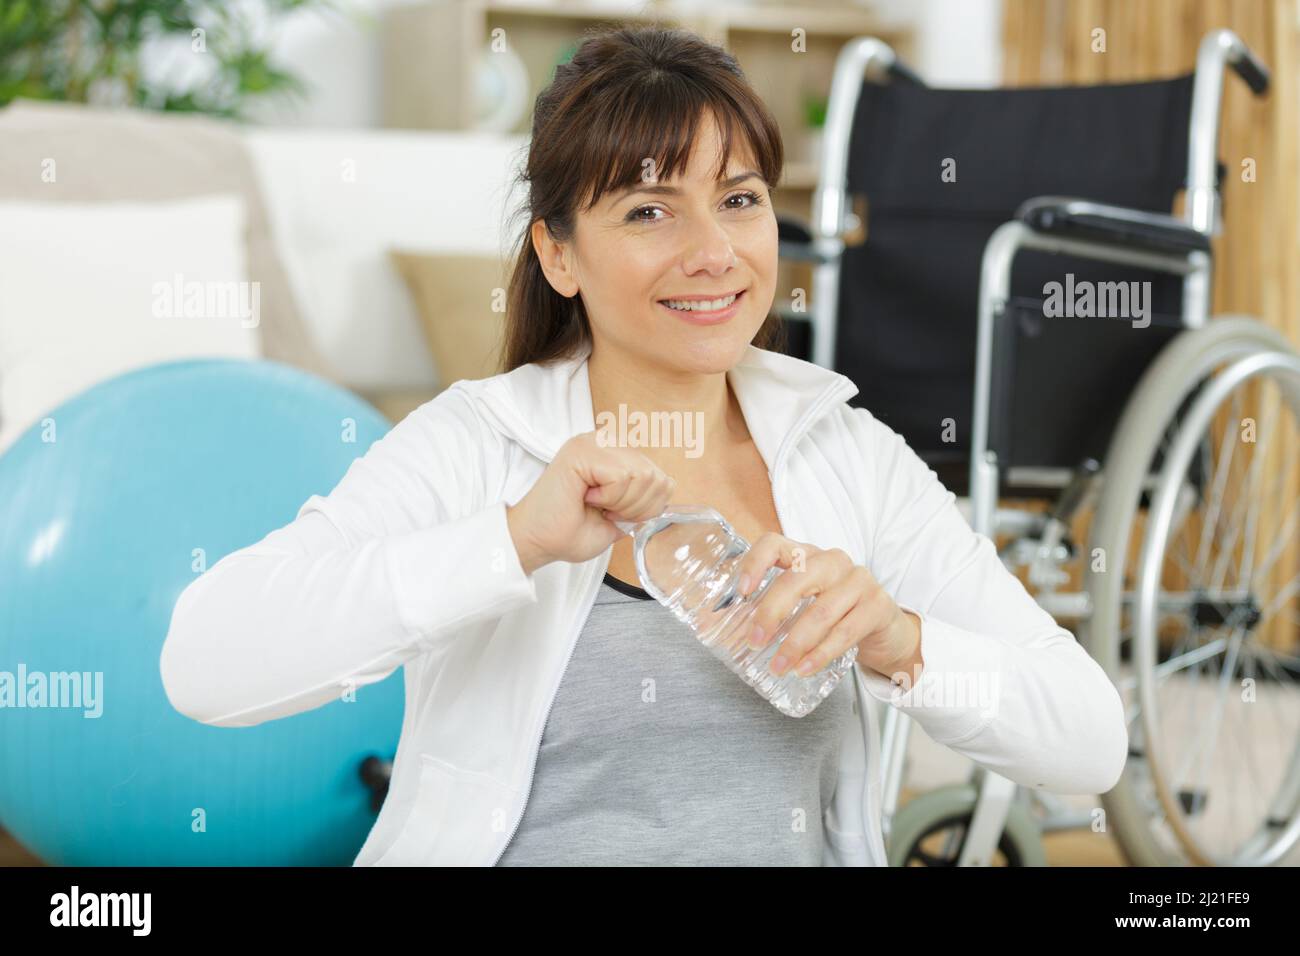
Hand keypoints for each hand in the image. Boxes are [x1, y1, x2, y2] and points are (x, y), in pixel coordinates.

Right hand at [506, 431, 675, 574]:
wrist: (536, 541)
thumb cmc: (568, 532)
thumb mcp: (621, 517)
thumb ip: (644, 499)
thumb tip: (667, 487)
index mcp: (616, 455)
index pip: (663, 479)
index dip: (647, 508)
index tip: (614, 514)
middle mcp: (606, 442)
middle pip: (657, 478)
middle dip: (635, 508)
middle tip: (604, 511)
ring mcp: (594, 442)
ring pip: (642, 476)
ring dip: (621, 503)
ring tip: (594, 504)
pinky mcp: (583, 450)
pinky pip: (622, 477)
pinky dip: (609, 498)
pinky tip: (587, 497)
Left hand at [733, 533, 922, 682]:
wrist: (884, 628)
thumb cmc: (832, 612)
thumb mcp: (799, 604)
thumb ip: (762, 610)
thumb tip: (706, 625)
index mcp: (805, 554)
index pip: (775, 544)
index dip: (755, 563)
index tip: (741, 591)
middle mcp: (831, 561)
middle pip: (797, 579)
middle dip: (771, 612)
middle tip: (755, 641)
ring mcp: (857, 580)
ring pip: (821, 611)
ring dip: (795, 643)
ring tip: (778, 666)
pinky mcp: (877, 605)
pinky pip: (845, 632)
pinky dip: (820, 654)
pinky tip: (804, 668)